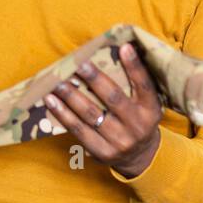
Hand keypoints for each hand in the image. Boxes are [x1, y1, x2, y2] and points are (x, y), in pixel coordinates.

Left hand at [44, 42, 162, 178]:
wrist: (139, 156)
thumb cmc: (137, 119)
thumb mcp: (144, 104)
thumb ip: (134, 84)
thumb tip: (116, 50)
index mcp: (151, 110)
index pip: (144, 85)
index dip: (135, 66)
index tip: (124, 47)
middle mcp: (137, 126)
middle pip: (113, 98)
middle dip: (94, 78)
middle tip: (78, 63)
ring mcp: (120, 141)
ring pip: (91, 114)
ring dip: (71, 95)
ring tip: (56, 81)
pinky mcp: (102, 152)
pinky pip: (78, 130)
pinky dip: (63, 114)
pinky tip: (51, 101)